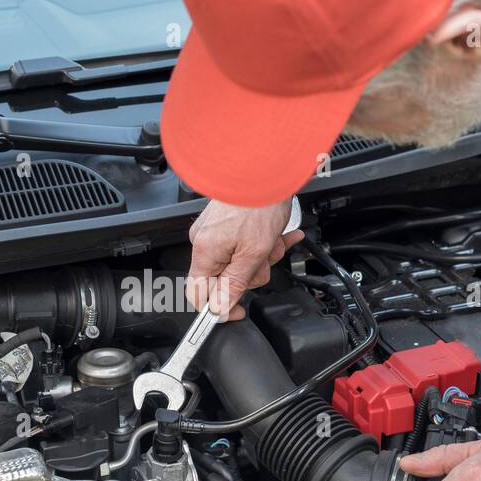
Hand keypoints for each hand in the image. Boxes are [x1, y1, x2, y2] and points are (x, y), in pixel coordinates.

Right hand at [186, 199, 303, 320]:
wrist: (266, 169)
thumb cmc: (258, 204)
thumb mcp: (252, 254)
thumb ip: (234, 284)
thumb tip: (218, 309)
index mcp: (204, 252)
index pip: (199, 294)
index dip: (219, 307)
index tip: (238, 311)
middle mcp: (205, 242)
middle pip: (225, 277)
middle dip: (252, 273)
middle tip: (266, 261)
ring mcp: (216, 231)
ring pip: (240, 260)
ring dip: (263, 256)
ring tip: (275, 242)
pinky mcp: (228, 223)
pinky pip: (245, 243)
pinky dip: (264, 243)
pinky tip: (280, 236)